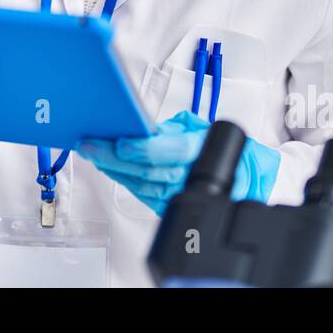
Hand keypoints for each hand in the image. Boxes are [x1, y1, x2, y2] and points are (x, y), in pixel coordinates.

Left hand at [76, 110, 280, 214]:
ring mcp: (183, 195)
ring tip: (93, 153)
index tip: (120, 144)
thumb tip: (140, 126)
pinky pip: (143, 195)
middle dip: (115, 159)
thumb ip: (170, 128)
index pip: (170, 152)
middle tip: (90, 145)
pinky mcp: (173, 207)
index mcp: (201, 149)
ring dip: (114, 170)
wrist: (242, 174)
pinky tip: (109, 168)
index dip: (144, 150)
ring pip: (143, 186)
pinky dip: (124, 180)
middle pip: (149, 171)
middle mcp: (193, 175)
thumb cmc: (216, 145)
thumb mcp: (198, 126)